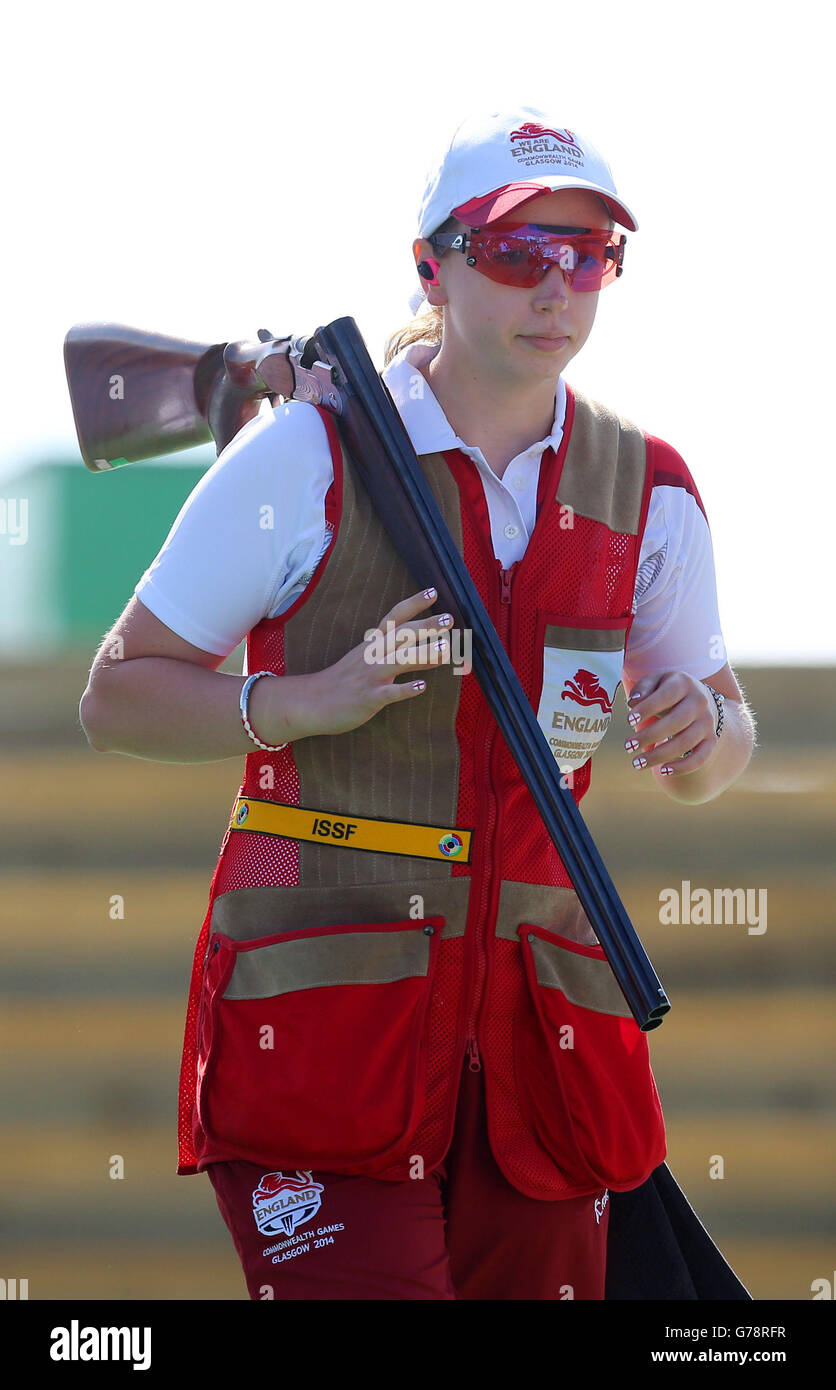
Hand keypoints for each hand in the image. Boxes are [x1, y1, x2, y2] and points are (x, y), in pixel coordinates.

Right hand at [279, 587, 453, 738]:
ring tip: (445, 649)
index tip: (433, 592)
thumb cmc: (344, 681)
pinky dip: (405, 689)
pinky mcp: (368, 698)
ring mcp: (370, 676)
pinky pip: (388, 693)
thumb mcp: (367, 659)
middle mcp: (373, 655)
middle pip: (401, 635)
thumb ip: (399, 653)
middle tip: (449, 619)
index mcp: (373, 644)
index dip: (413, 604)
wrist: (311, 702)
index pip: (394, 617)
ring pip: (399, 661)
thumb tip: (433, 649)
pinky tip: (421, 687)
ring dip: (423, 654)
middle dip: (426, 626)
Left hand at [623, 670, 719, 777]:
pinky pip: (700, 757)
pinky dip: (683, 767)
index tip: (629, 720)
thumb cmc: (668, 691)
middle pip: (676, 722)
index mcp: (684, 684)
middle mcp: (700, 702)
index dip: (648, 708)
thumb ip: (643, 688)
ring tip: (637, 763)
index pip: (666, 696)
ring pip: (686, 742)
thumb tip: (633, 702)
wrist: (701, 699)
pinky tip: (663, 771)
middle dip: (650, 735)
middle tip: (628, 746)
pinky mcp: (711, 740)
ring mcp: (707, 722)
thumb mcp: (656, 682)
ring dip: (660, 755)